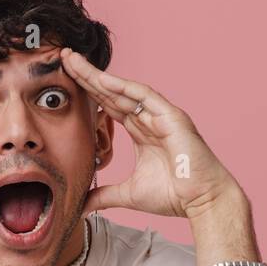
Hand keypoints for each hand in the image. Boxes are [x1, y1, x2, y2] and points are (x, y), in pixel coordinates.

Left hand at [59, 47, 241, 217]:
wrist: (202, 201)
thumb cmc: (173, 195)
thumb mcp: (128, 194)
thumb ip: (104, 196)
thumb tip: (81, 206)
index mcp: (141, 131)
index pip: (108, 106)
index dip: (87, 92)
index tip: (64, 80)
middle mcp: (150, 118)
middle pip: (112, 92)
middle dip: (88, 76)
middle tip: (64, 58)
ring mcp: (161, 115)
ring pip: (125, 90)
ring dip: (99, 76)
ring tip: (75, 62)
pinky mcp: (172, 117)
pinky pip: (145, 96)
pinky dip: (124, 87)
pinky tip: (103, 79)